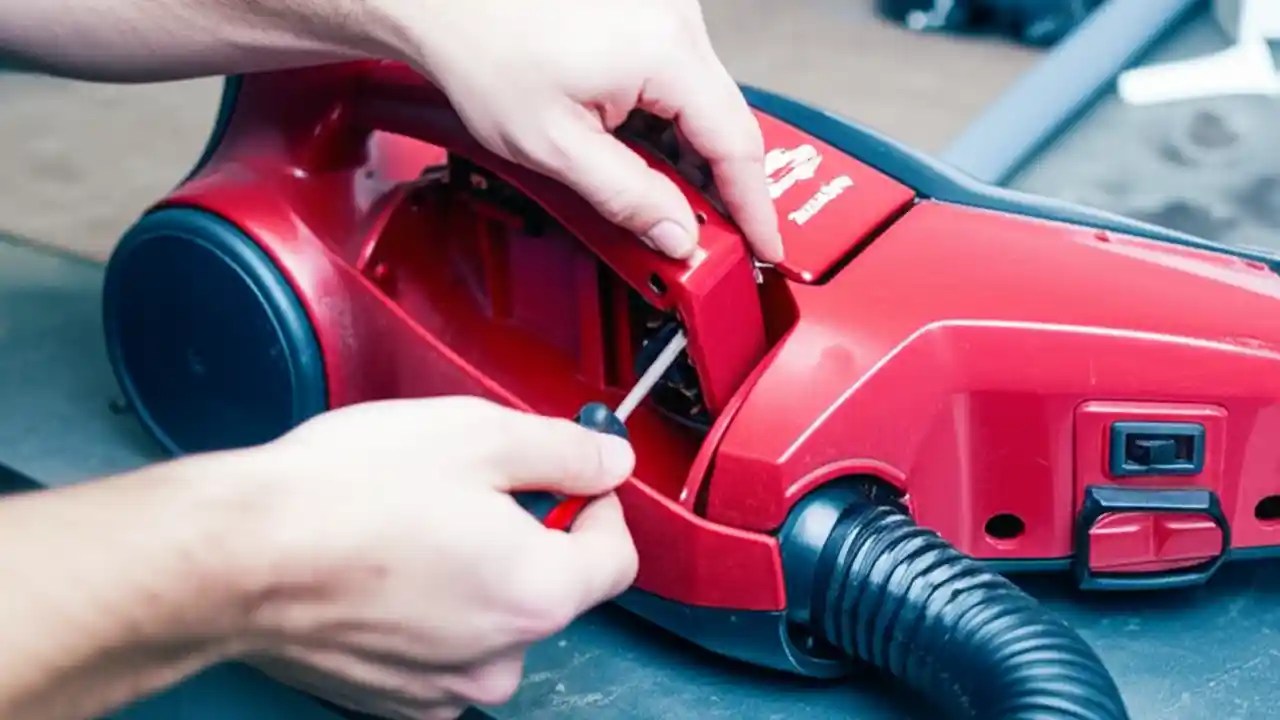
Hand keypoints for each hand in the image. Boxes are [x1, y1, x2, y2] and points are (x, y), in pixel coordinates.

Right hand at [227, 397, 638, 719]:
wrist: (235, 557)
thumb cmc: (348, 493)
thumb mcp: (478, 435)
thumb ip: (564, 451)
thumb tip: (611, 461)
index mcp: (539, 594)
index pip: (617, 557)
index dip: (600, 506)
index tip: (570, 479)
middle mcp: (502, 659)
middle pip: (552, 588)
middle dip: (529, 535)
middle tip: (471, 488)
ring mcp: (444, 691)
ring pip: (493, 619)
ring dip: (475, 575)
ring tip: (413, 528)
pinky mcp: (394, 700)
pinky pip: (441, 649)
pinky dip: (430, 611)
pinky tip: (384, 571)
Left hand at [405, 0, 783, 262]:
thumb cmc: (483, 50)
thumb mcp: (553, 147)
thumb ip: (626, 198)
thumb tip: (677, 234)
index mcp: (666, 51)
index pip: (737, 143)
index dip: (755, 206)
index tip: (763, 245)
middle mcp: (677, 19)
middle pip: (723, 122)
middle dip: (716, 187)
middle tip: (702, 238)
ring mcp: (664, 10)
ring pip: (701, 102)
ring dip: (685, 153)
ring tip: (652, 192)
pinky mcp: (646, 11)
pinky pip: (678, 77)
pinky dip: (666, 121)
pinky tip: (635, 146)